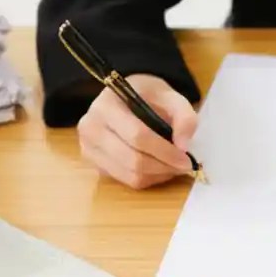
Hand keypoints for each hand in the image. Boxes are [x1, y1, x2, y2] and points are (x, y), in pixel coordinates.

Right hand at [77, 74, 197, 188]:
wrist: (125, 99)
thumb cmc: (147, 96)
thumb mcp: (169, 95)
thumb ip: (183, 116)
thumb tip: (183, 146)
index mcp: (106, 105)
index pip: (137, 136)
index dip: (165, 151)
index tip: (187, 158)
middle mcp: (90, 128)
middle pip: (132, 159)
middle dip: (164, 166)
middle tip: (185, 166)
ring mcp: (89, 149)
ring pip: (130, 175)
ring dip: (158, 175)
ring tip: (173, 166)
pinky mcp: (94, 165)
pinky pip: (126, 181)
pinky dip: (148, 179)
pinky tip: (159, 168)